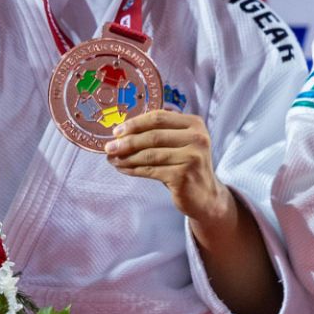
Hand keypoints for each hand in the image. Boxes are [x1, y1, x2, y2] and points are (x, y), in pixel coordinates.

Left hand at [104, 110, 228, 220]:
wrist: (205, 196)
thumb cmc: (186, 166)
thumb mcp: (179, 144)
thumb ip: (158, 134)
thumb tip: (121, 133)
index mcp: (194, 124)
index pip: (159, 117)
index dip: (135, 123)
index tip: (116, 131)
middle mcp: (197, 138)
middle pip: (153, 136)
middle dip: (127, 142)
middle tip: (108, 147)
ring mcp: (192, 157)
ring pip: (149, 154)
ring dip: (127, 157)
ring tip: (113, 159)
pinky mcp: (183, 176)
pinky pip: (150, 170)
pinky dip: (133, 170)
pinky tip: (123, 169)